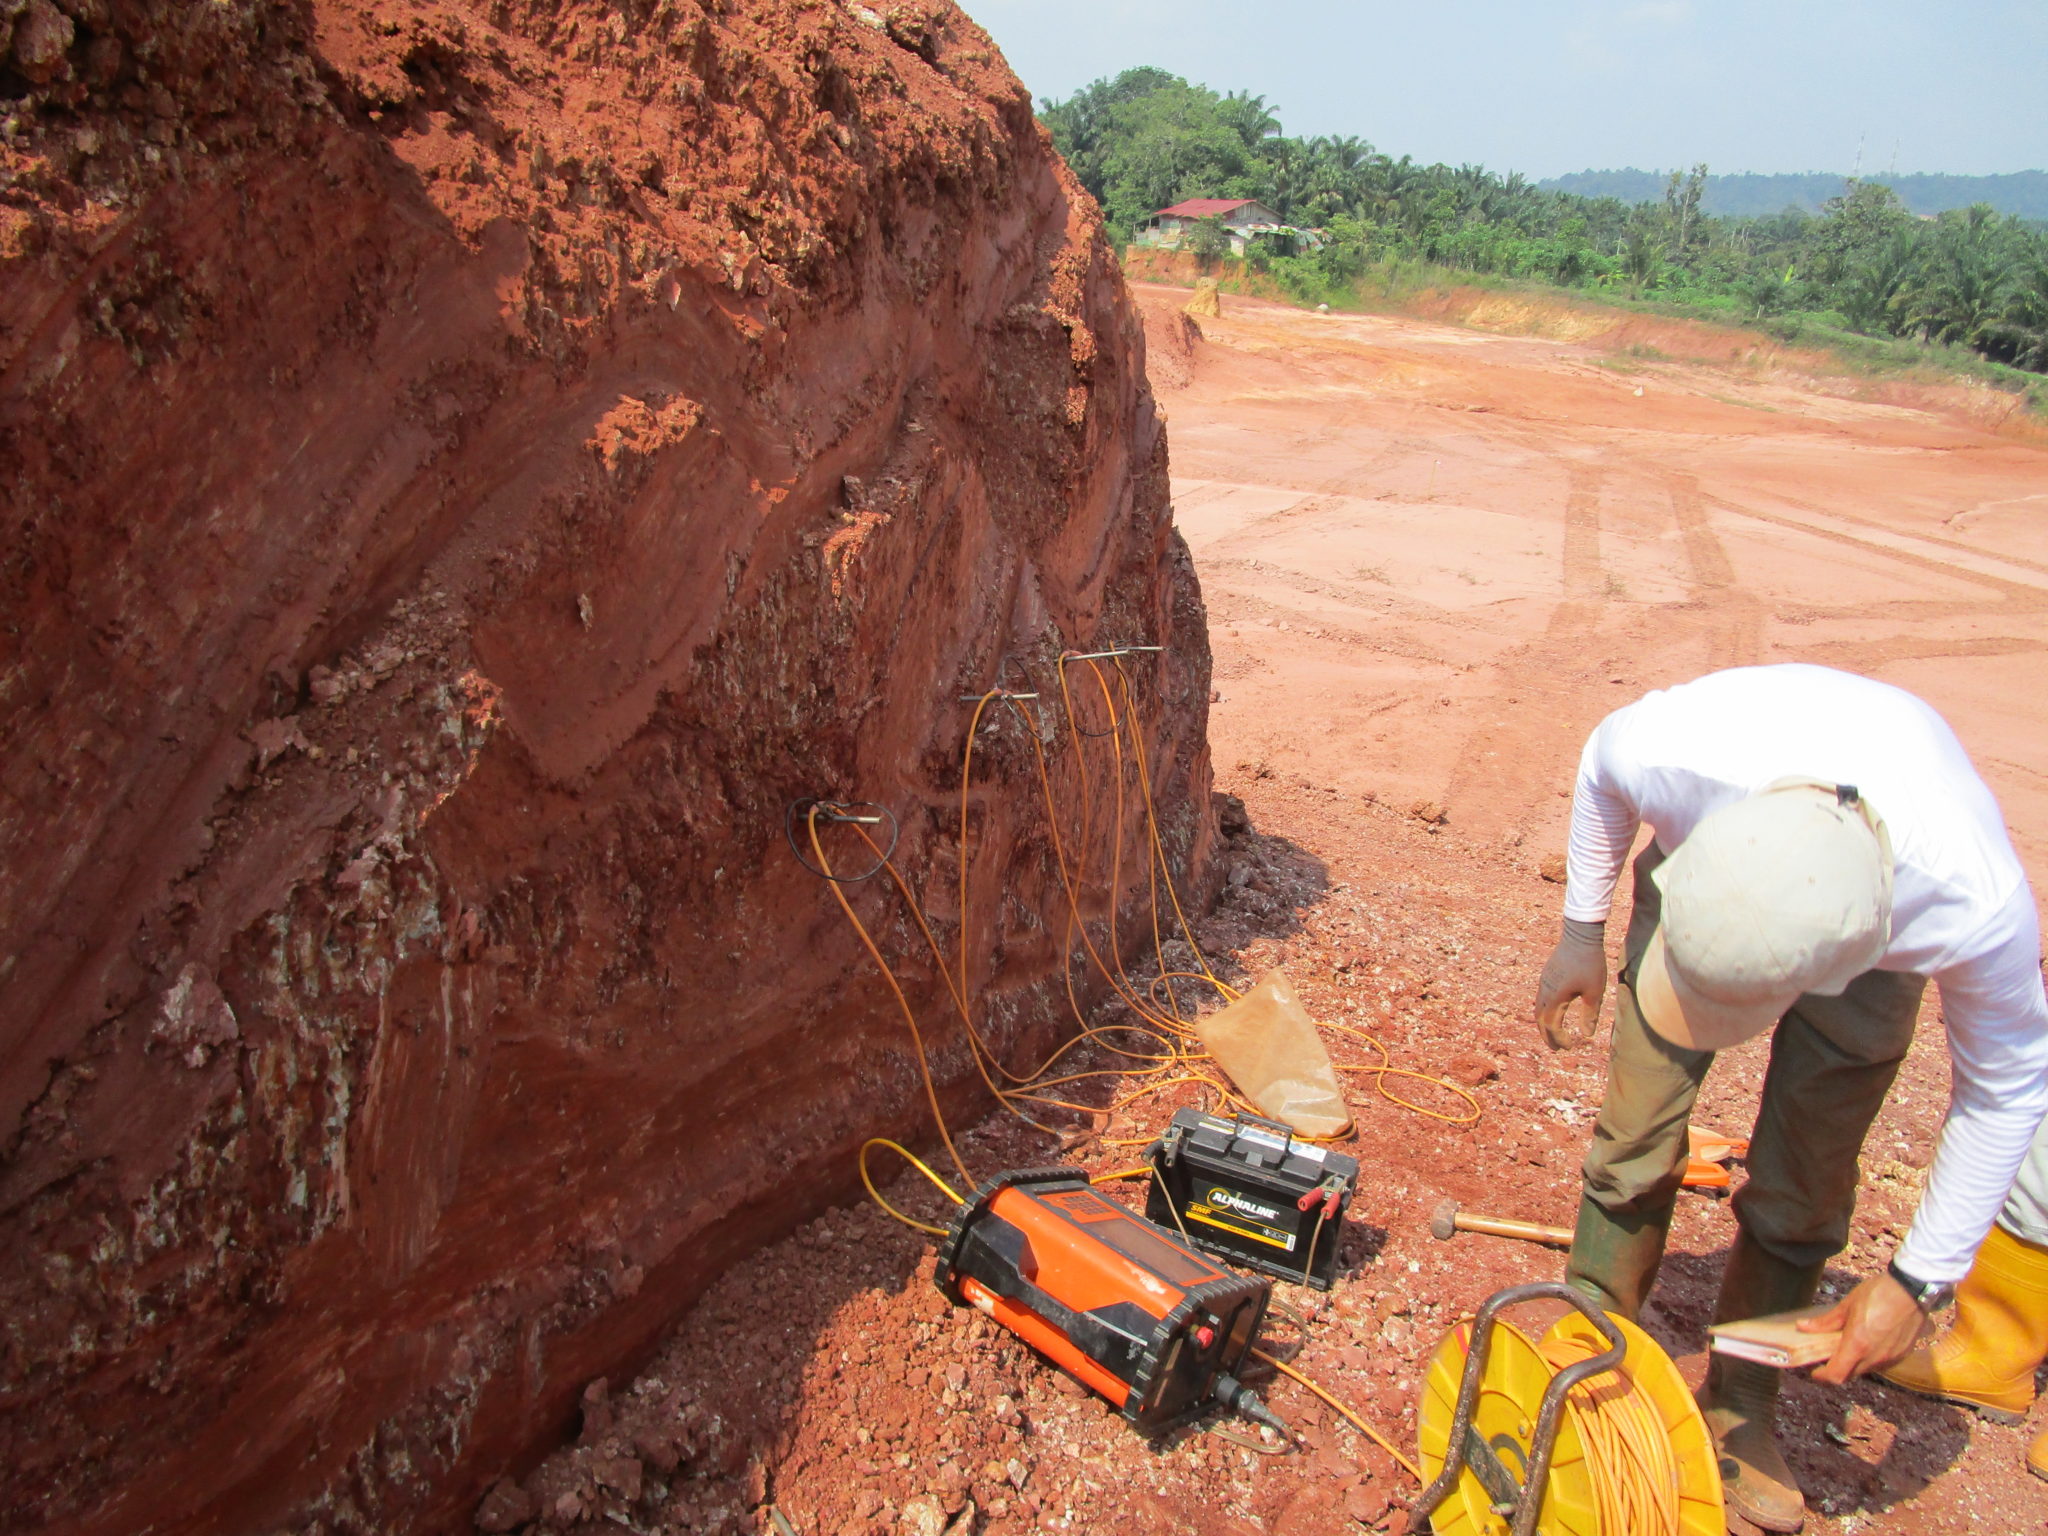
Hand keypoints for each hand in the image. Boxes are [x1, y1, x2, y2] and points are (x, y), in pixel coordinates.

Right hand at [1535, 919, 1606, 1050]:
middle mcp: (1545, 991)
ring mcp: (1544, 982)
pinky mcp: (1547, 975)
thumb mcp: (1595, 991)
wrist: (1580, 935)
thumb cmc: (1590, 963)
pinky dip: (1545, 1011)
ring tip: (1554, 1033)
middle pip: (1540, 1019)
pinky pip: (1540, 998)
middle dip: (1547, 1036)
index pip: (1552, 1025)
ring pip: (1538, 1008)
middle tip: (1556, 1048)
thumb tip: (1587, 1035)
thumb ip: (1590, 1014)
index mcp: (1556, 997)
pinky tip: (1555, 1011)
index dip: (1559, 1039)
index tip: (1570, 1048)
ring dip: (1545, 1023)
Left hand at [1802, 1273, 1930, 1383]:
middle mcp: (1875, 1358)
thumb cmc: (1878, 1293)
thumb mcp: (1847, 1305)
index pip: (1837, 1375)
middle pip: (1850, 1374)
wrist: (1912, 1290)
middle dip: (1837, 1369)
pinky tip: (1867, 1342)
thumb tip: (1803, 1327)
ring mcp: (1891, 1358)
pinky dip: (1870, 1358)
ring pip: (1866, 1370)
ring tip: (1848, 1345)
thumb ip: (1825, 1321)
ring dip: (1854, 1363)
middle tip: (1827, 1356)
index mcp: (1858, 1346)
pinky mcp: (1902, 1355)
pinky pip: (1881, 1364)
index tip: (1814, 1371)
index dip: (1822, 1377)